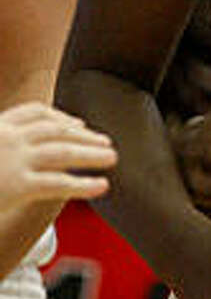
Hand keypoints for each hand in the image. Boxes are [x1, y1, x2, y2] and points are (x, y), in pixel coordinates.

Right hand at [0, 101, 115, 214]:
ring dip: (92, 154)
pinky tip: (101, 186)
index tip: (79, 123)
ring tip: (111, 158)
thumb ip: (4, 148)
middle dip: (84, 135)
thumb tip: (19, 154)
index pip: (34, 112)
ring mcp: (14, 160)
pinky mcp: (17, 186)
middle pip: (56, 130)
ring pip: (64, 152)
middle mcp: (8, 138)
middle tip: (105, 142)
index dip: (60, 118)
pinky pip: (58, 183)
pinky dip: (84, 184)